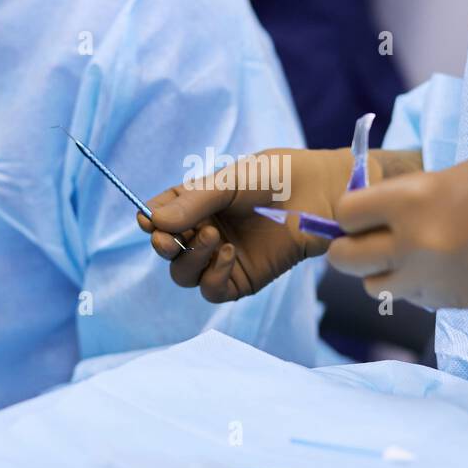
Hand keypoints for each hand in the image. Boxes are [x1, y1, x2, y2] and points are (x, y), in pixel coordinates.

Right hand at [139, 148, 353, 301]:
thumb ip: (192, 202)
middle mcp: (206, 231)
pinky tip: (228, 254)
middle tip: (168, 238)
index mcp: (199, 204)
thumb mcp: (230, 181)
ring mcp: (223, 258)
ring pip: (184, 274)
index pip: (161, 216)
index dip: (150, 220)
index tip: (146, 220)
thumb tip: (150, 222)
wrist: (322, 193)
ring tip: (213, 237)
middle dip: (163, 245)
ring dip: (189, 259)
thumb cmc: (279, 177)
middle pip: (167, 251)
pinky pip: (212, 290)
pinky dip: (212, 276)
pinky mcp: (243, 280)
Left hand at [328, 153, 467, 308]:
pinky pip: (409, 298)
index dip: (351, 212)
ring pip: (372, 286)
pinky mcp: (450, 301)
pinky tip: (438, 266)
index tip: (364, 210)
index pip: (345, 214)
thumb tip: (366, 216)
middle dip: (350, 247)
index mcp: (413, 200)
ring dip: (380, 271)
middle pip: (345, 259)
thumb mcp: (447, 176)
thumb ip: (404, 199)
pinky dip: (413, 285)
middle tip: (367, 239)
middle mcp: (415, 243)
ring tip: (404, 254)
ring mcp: (431, 278)